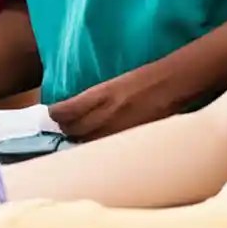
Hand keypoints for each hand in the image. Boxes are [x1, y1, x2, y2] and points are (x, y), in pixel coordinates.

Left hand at [47, 70, 163, 141]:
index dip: (56, 114)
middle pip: (74, 130)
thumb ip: (98, 97)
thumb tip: (79, 109)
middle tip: (63, 128)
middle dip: (65, 130)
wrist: (174, 84)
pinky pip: (106, 149)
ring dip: (79, 141)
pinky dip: (97, 149)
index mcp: (103, 94)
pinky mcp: (132, 140)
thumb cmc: (147, 78)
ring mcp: (120, 129)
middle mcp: (108, 113)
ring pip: (88, 143)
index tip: (52, 113)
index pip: (68, 110)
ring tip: (77, 139)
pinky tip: (95, 147)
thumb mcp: (117, 82)